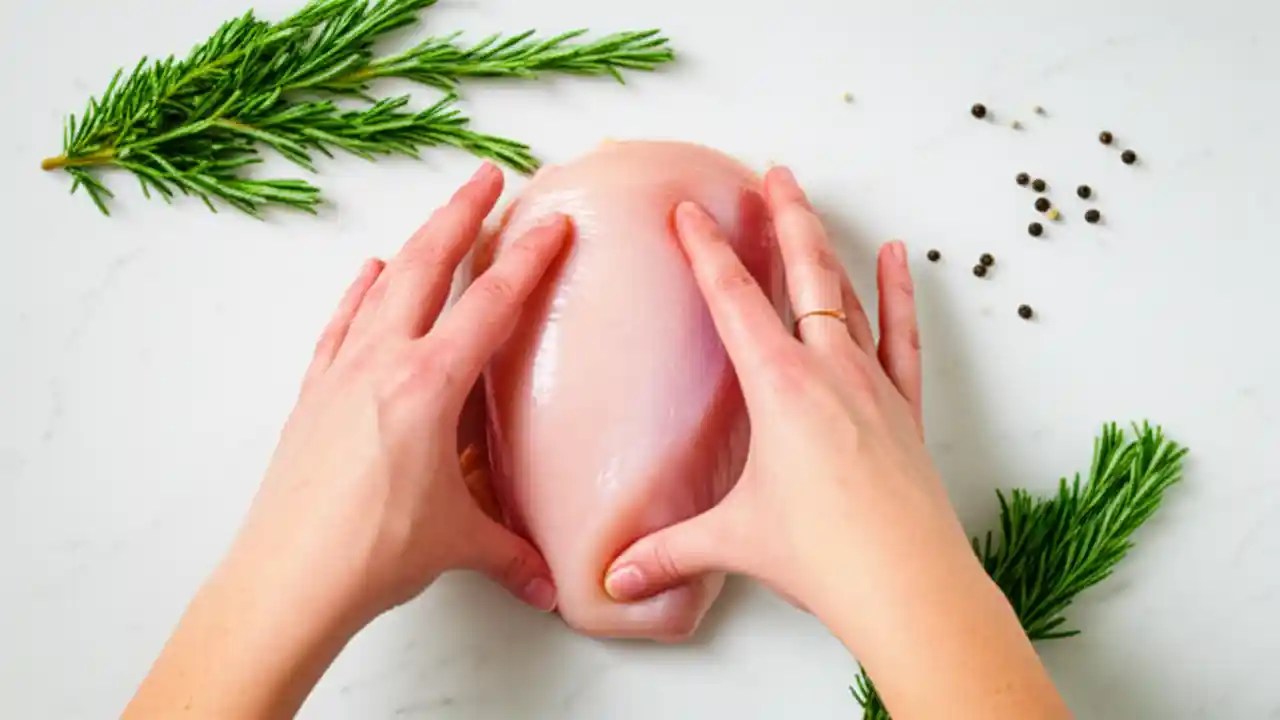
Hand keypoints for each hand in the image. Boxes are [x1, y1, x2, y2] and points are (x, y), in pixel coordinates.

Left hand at [240, 163, 566, 623]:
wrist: (286, 580)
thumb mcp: (459, 545)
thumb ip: (512, 553)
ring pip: (382, 286)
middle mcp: (383, 362)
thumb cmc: (372, 554)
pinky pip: (339, 325)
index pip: (491, 304)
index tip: (553, 222)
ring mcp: (341, 372)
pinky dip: (357, 293)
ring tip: (438, 217)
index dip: (528, 259)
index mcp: (429, 385)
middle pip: (428, 266)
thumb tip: (553, 583)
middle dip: (462, 214)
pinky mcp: (312, 394)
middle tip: (489, 176)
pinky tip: (367, 272)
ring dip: (414, 244)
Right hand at [604, 167, 1066, 718]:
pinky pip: (902, 336)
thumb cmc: (821, 554)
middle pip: (803, 273)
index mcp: (778, 386)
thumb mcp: (733, 541)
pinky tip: (899, 256)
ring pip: (849, 294)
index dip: (706, 251)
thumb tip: (614, 580)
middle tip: (773, 173)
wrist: (907, 583)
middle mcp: (827, 369)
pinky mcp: (905, 408)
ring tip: (810, 209)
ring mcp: (872, 383)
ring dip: (826, 247)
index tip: (689, 211)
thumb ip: (668, 553)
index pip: (734, 299)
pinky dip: (899, 293)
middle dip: (784, 218)